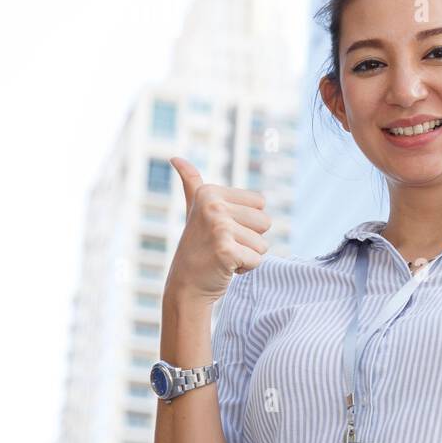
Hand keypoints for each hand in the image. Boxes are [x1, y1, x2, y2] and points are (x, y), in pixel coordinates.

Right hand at [165, 156, 271, 305]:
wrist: (185, 285)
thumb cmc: (197, 246)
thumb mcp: (194, 209)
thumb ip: (191, 183)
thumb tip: (175, 157)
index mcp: (210, 192)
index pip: (260, 203)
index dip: (247, 222)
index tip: (223, 229)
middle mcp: (213, 206)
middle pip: (265, 222)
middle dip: (250, 239)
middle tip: (223, 245)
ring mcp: (218, 227)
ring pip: (263, 243)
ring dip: (248, 254)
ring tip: (223, 256)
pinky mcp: (225, 250)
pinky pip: (257, 259)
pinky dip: (245, 268)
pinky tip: (224, 267)